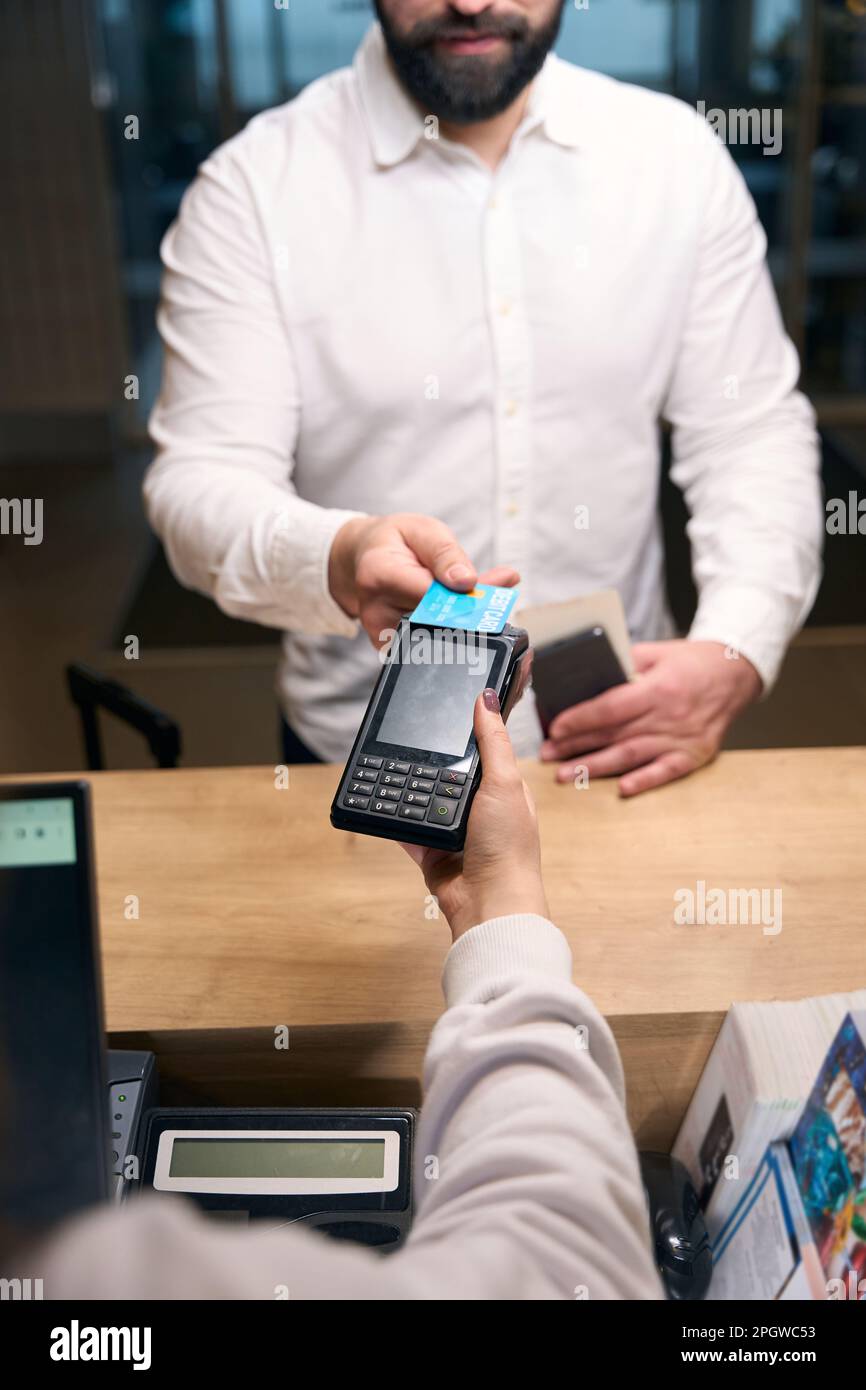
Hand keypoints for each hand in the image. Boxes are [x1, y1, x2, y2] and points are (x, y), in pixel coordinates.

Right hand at [328, 513, 518, 646]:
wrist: (366, 557)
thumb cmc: (396, 541)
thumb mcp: (425, 531)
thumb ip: (446, 554)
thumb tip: (467, 581)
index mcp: (379, 574)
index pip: (431, 596)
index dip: (466, 597)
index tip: (496, 589)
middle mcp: (375, 609)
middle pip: (436, 621)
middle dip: (473, 609)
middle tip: (501, 589)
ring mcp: (381, 633)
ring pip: (437, 635)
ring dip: (466, 619)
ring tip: (484, 595)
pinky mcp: (390, 647)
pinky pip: (430, 643)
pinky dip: (453, 628)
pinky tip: (463, 609)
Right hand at [402, 689, 548, 941]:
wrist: (489, 903)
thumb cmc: (508, 846)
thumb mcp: (503, 782)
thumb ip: (491, 740)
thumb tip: (484, 697)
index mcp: (503, 788)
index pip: (484, 748)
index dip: (468, 729)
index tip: (445, 705)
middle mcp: (480, 808)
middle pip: (450, 772)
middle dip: (433, 760)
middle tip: (409, 731)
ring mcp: (455, 830)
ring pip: (425, 798)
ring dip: (412, 788)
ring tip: (392, 761)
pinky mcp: (431, 851)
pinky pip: (407, 828)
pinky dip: (394, 818)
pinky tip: (380, 800)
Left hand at [540, 639, 761, 796]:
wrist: (737, 675)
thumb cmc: (692, 662)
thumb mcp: (655, 652)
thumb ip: (622, 664)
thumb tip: (584, 676)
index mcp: (659, 688)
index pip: (611, 708)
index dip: (580, 719)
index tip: (555, 728)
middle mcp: (671, 716)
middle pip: (615, 735)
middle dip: (577, 746)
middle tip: (548, 755)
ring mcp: (684, 739)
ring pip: (632, 756)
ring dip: (596, 767)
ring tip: (566, 775)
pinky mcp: (695, 755)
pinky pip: (666, 772)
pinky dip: (644, 781)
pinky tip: (622, 789)